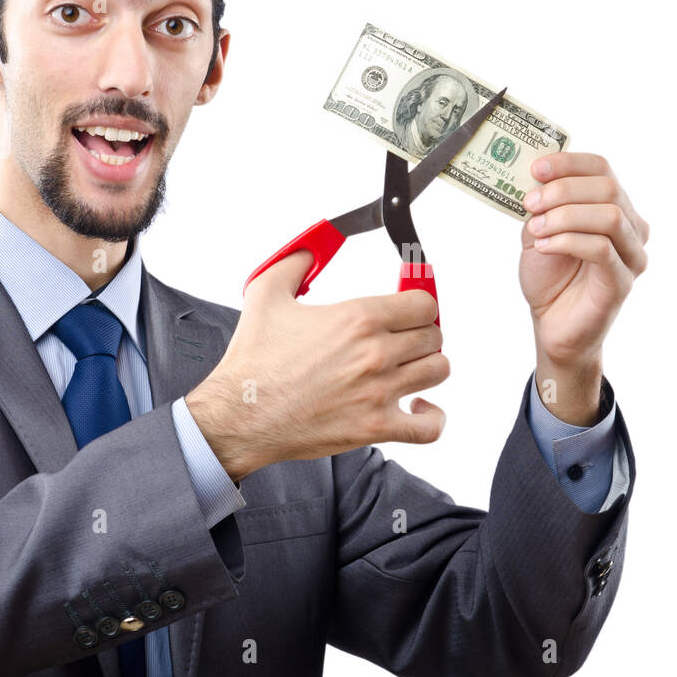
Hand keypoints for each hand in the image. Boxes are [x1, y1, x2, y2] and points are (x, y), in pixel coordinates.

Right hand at [185, 250, 448, 481]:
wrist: (239, 415)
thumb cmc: (253, 362)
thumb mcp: (266, 294)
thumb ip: (296, 262)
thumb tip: (311, 248)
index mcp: (357, 318)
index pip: (423, 303)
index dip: (417, 304)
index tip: (408, 309)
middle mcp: (375, 353)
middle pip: (433, 335)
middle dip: (420, 333)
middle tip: (403, 338)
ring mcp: (379, 393)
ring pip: (437, 371)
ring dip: (426, 367)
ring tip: (409, 367)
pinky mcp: (375, 427)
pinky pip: (429, 427)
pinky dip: (432, 416)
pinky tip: (420, 405)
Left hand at [519, 152, 648, 418]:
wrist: (552, 324)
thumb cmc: (551, 276)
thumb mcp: (540, 229)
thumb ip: (544, 204)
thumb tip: (538, 177)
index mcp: (614, 207)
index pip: (602, 168)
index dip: (569, 163)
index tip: (536, 168)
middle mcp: (631, 227)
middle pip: (608, 188)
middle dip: (564, 190)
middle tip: (531, 203)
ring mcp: (631, 255)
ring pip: (610, 216)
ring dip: (566, 216)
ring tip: (536, 228)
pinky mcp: (622, 282)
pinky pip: (601, 249)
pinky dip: (568, 241)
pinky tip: (544, 246)